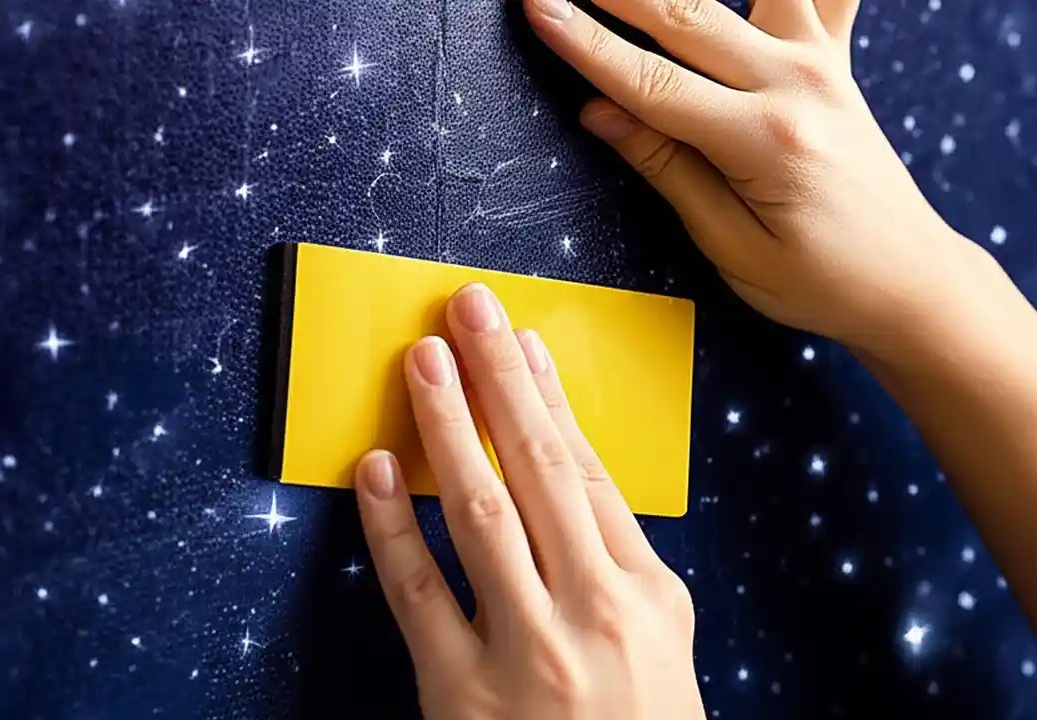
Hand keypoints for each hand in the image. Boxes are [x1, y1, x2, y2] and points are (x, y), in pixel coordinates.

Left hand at [354, 284, 704, 719]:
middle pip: (537, 468)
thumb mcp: (660, 635)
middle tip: (467, 309)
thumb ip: (618, 550)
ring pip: (477, 511)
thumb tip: (568, 459)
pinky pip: (418, 593)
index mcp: (646, 592)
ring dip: (447, 426)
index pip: (586, 469)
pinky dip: (391, 527)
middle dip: (499, 379)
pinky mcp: (461, 694)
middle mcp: (592, 612)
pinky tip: (376, 469)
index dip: (548, 396)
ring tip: (423, 361)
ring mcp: (526, 653)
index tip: (520, 339)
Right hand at [526, 0, 995, 352]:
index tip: (538, 9)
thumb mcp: (732, 246)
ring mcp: (822, 64)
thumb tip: (600, 111)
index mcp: (765, 141)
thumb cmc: (822, 280)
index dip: (586, 45)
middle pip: (686, 15)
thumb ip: (667, 168)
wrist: (911, 280)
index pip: (651, 82)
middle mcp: (797, 86)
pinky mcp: (834, 61)